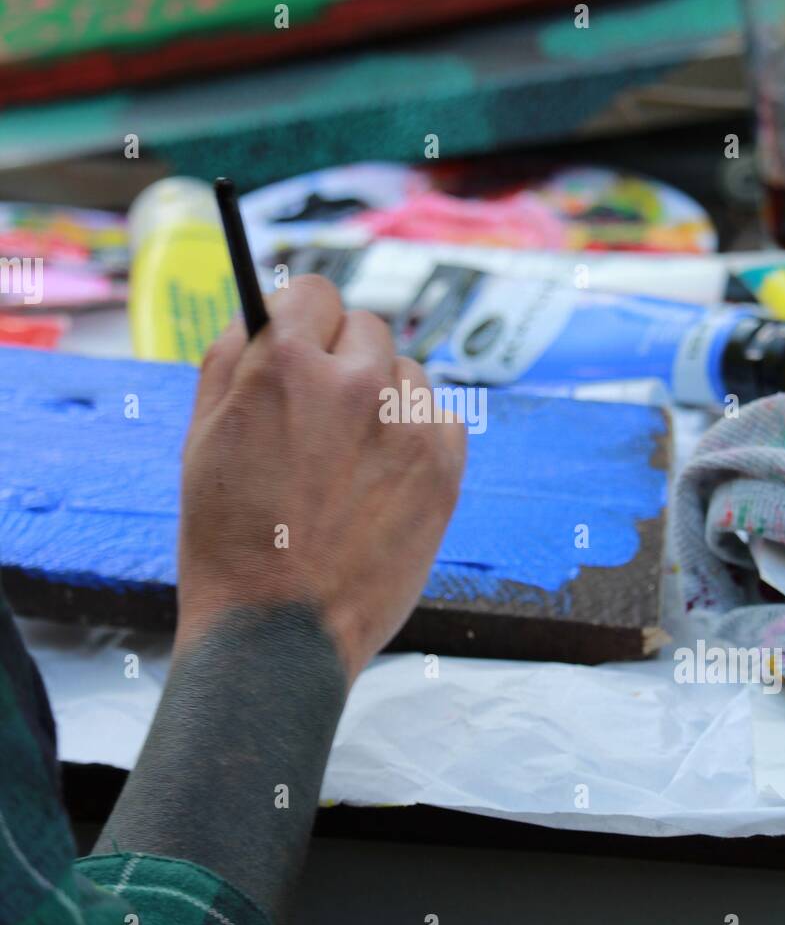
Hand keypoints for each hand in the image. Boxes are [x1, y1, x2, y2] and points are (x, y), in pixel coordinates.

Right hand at [175, 276, 465, 684]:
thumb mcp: (199, 438)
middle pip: (365, 327)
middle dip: (341, 357)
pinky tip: (380, 481)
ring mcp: (408, 424)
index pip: (312, 291)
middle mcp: (356, 381)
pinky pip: (438, 419)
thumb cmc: (227, 540)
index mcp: (286, 364)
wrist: (279, 633)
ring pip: (407, 374)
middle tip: (319, 412)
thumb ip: (227, 361)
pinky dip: (415, 437)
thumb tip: (256, 318)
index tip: (300, 340)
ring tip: (348, 459)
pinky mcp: (445, 466)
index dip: (301, 317)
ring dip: (382, 397)